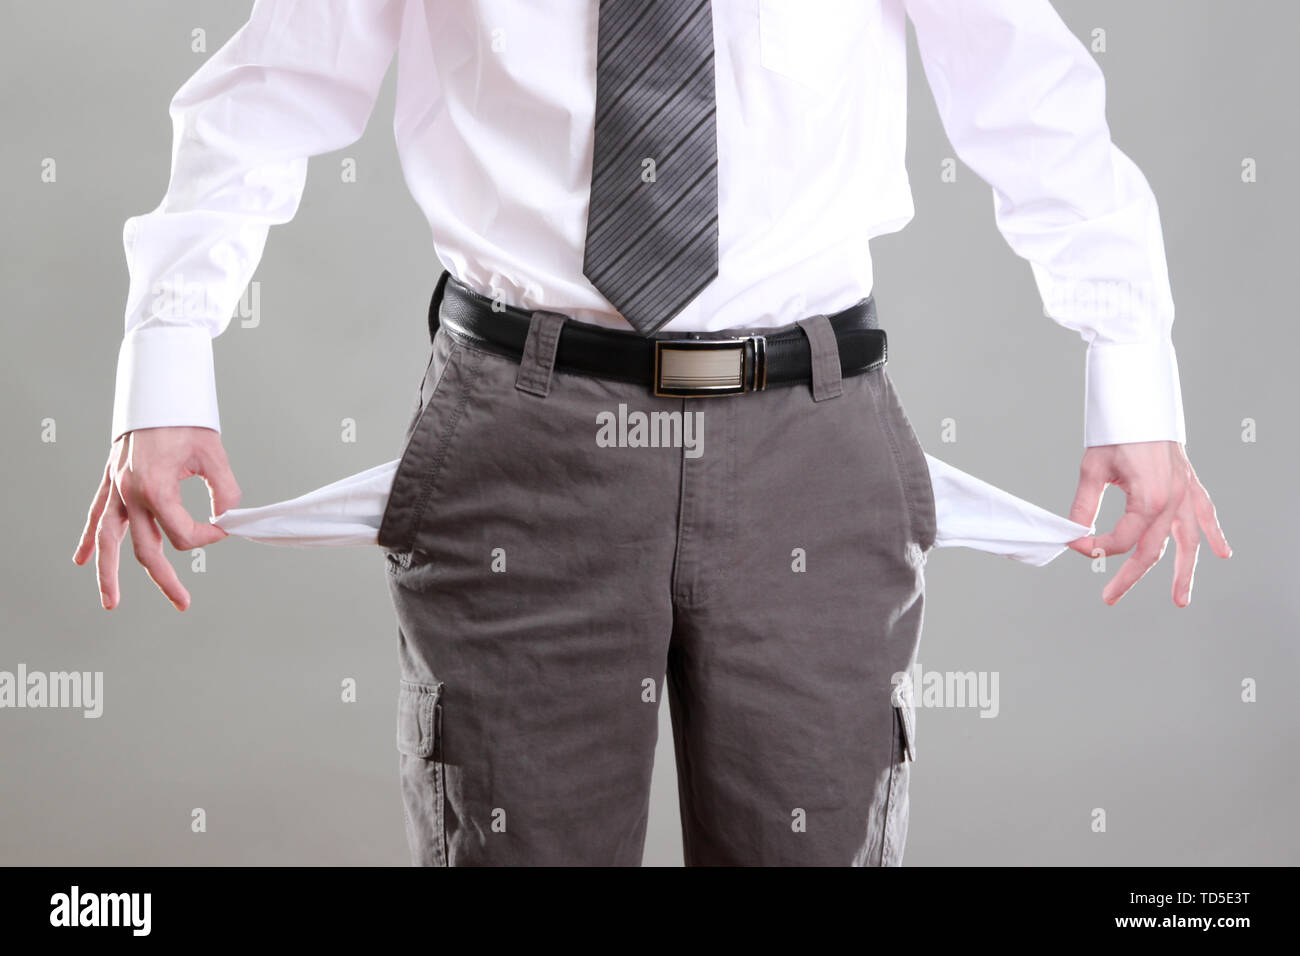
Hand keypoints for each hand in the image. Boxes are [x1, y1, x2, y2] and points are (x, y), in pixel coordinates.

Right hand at [72, 427, 240, 610]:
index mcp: (156, 488)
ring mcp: (116, 488)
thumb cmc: (186, 420)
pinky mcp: (111, 481)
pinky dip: (88, 539)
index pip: (182, 533)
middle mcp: (130, 492)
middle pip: (146, 549)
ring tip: (111, 602)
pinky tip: (80, 560)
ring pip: (107, 540)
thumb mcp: (215, 455)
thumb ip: (225, 491)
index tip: (226, 524)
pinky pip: (96, 515)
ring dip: (108, 573)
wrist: (158, 391)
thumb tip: (228, 518)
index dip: (209, 536)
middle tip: (183, 603)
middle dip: (166, 579)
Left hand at [1066, 441, 1229, 606]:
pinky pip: (1206, 513)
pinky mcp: (1189, 484)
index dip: (1094, 547)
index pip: (1120, 539)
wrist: (1140, 403)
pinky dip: (1215, 534)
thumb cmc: (1117, 432)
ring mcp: (1184, 493)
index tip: (1074, 544)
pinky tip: (1222, 553)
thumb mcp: (1092, 469)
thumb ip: (1084, 505)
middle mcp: (1173, 500)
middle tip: (1109, 597)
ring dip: (1185, 572)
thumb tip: (1074, 534)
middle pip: (1152, 550)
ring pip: (1188, 542)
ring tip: (1180, 599)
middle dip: (1129, 576)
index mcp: (1148, 498)